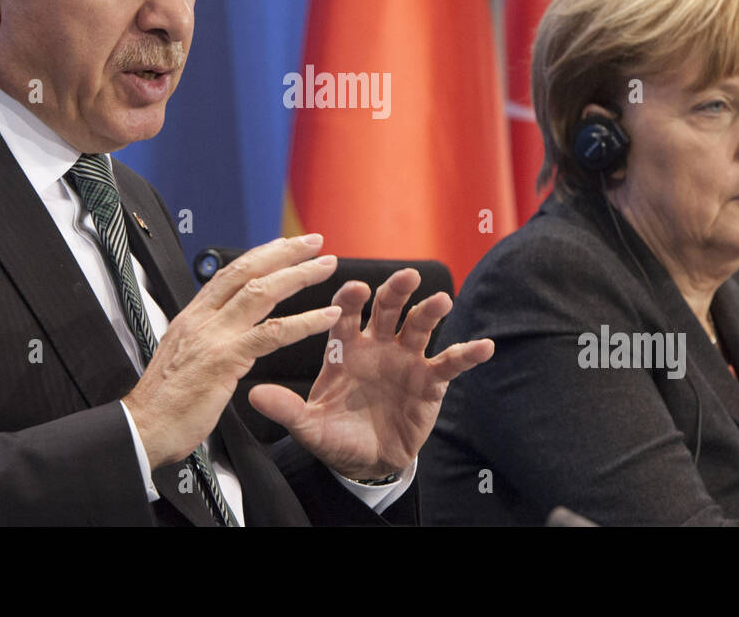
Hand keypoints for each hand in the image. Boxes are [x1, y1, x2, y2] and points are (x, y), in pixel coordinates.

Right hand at [124, 235, 341, 468]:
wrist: (142, 429)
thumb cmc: (163, 402)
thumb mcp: (182, 356)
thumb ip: (203, 338)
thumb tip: (221, 330)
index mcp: (192, 317)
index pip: (229, 274)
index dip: (261, 255)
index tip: (284, 245)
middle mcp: (202, 319)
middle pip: (248, 271)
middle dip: (284, 252)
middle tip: (314, 242)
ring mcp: (214, 336)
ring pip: (262, 292)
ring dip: (299, 276)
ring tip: (326, 267)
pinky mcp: (225, 359)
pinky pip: (273, 334)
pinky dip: (304, 322)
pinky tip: (326, 316)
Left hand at [248, 267, 493, 479]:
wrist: (365, 461)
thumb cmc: (335, 435)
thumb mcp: (309, 426)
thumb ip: (287, 409)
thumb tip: (254, 394)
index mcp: (344, 348)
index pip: (345, 314)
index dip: (350, 299)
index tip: (354, 287)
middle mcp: (376, 345)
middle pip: (386, 308)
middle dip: (395, 290)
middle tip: (405, 276)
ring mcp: (405, 359)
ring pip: (419, 326)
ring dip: (431, 310)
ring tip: (442, 300)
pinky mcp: (430, 380)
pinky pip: (450, 363)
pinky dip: (467, 353)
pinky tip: (484, 346)